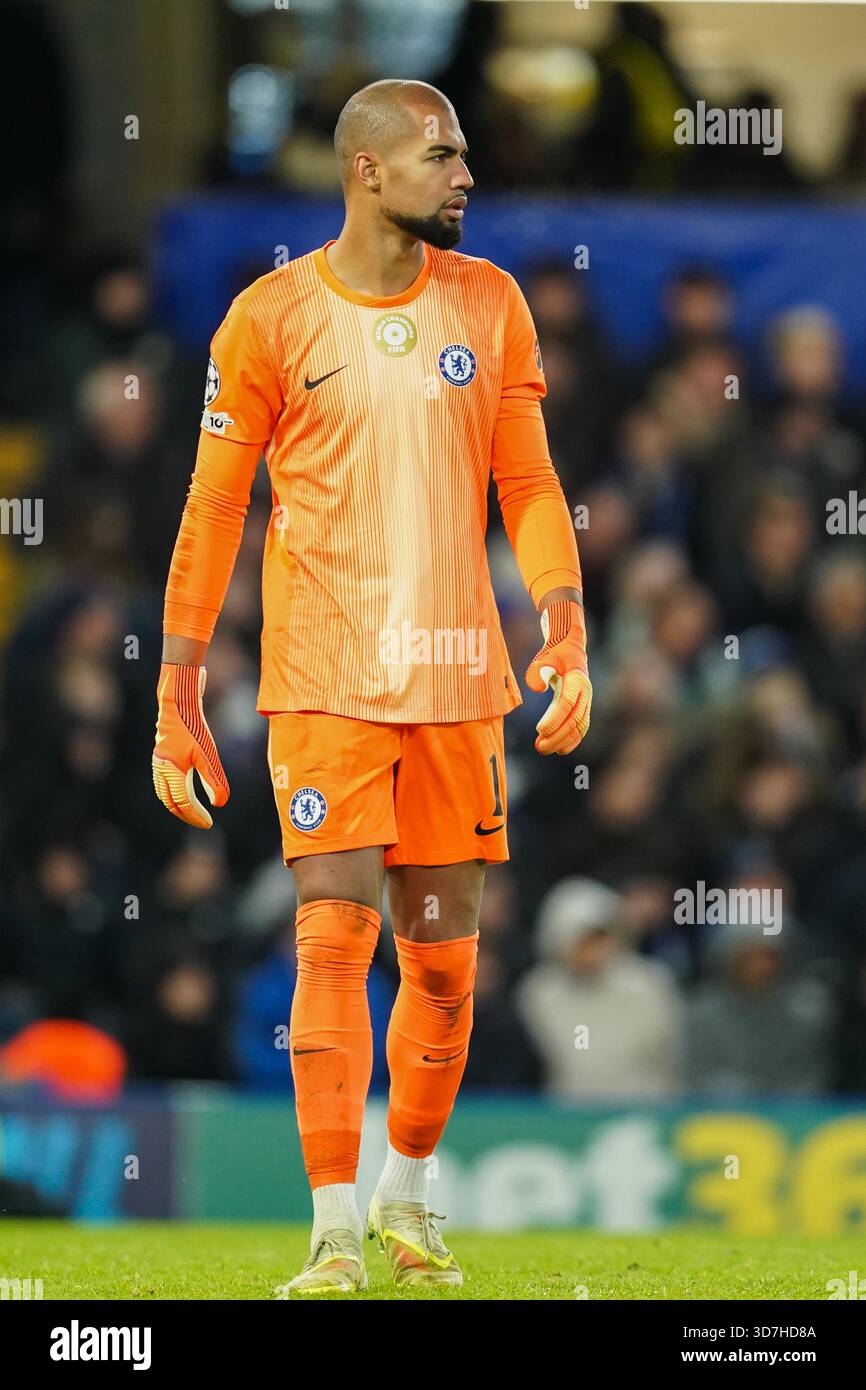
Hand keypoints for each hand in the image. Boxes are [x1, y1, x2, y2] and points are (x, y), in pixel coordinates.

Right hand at [152, 662, 229, 827]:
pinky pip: (164, 783)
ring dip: (179, 805)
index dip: (196, 815)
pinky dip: (174, 793)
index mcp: (170, 771)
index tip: (209, 822)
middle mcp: (160, 769)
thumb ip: (214, 779)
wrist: (178, 701)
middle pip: (170, 802)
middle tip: (203, 822)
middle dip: (186, 814)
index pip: (182, 803)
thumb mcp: (208, 754)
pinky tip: (186, 791)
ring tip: (195, 811)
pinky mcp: (162, 755)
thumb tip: (220, 803)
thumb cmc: (194, 726)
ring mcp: (159, 762)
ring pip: (165, 793)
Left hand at [524, 598, 591, 754]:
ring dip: (563, 741)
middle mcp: (586, 692)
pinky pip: (581, 728)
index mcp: (577, 679)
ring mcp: (587, 702)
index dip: (554, 718)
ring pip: (579, 727)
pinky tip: (559, 750)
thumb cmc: (554, 653)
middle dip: (557, 735)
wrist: (570, 650)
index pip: (567, 703)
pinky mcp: (583, 709)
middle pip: (574, 719)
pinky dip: (572, 740)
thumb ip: (539, 670)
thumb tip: (538, 688)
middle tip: (539, 747)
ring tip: (544, 749)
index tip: (539, 730)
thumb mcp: (545, 656)